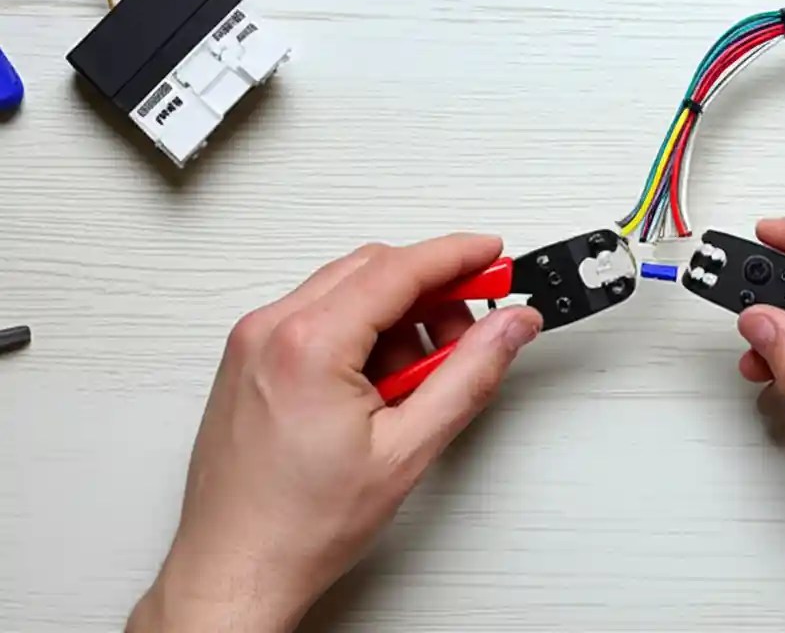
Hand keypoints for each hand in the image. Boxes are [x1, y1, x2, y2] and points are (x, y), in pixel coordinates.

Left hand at [127, 235, 541, 632]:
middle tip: (475, 325)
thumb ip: (470, 376)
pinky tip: (385, 385)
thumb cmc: (300, 524)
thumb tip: (509, 327)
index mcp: (306, 344)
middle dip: (431, 290)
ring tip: (423, 378)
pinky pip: (316, 318)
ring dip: (396, 316)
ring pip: (345, 292)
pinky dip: (361, 334)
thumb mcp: (407, 450)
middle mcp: (269, 330)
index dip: (457, 255)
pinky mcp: (248, 360)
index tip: (493, 254)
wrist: (236, 568)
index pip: (398, 269)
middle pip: (371, 270)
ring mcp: (252, 343)